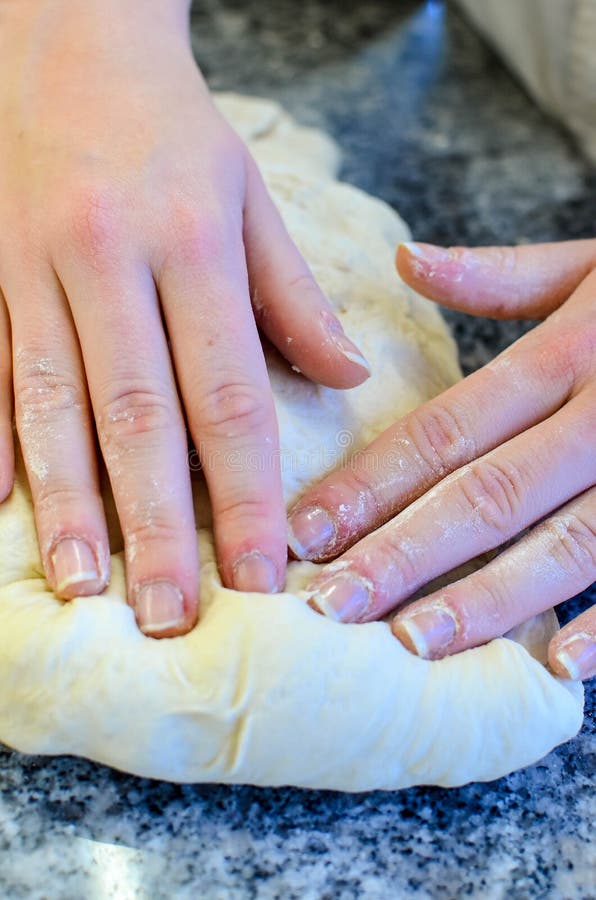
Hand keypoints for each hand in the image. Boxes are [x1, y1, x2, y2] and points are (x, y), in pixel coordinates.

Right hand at [0, 0, 369, 636]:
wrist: (66, 40)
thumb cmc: (172, 132)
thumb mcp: (249, 197)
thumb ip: (293, 296)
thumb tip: (346, 379)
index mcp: (192, 245)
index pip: (229, 397)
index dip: (248, 496)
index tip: (261, 576)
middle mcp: (109, 263)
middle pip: (136, 419)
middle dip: (157, 528)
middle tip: (172, 618)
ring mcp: (32, 270)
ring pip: (51, 406)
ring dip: (69, 505)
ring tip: (86, 587)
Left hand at [288, 239, 595, 680]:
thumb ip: (501, 273)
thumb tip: (403, 260)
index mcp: (568, 352)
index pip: (446, 427)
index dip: (371, 481)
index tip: (307, 529)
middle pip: (488, 492)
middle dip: (403, 554)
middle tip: (329, 607)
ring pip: (564, 541)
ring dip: (487, 599)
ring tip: (412, 644)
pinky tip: (559, 667)